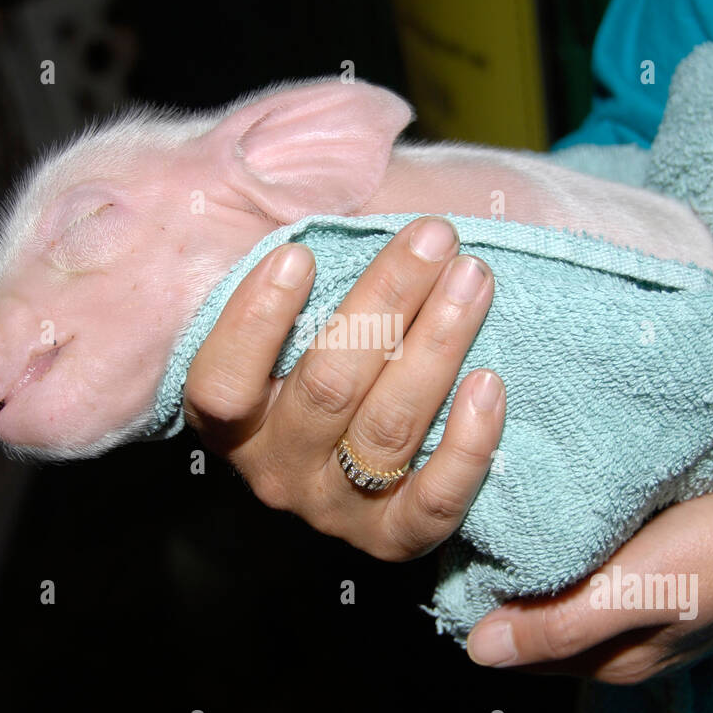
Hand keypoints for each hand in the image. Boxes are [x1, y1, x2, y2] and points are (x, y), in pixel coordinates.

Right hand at [183, 215, 506, 560]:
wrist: (357, 463)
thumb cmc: (322, 357)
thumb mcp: (290, 316)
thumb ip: (288, 262)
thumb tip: (309, 173)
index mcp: (231, 422)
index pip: (222, 384)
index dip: (256, 322)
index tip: (301, 253)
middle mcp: (274, 472)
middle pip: (327, 387)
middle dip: (385, 301)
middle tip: (434, 236)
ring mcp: (335, 510)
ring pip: (386, 430)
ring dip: (436, 346)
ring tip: (473, 278)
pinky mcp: (394, 538)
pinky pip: (434, 502)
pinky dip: (467, 443)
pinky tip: (489, 382)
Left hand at [465, 455, 712, 680]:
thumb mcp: (633, 591)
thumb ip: (557, 626)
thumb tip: (478, 652)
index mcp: (612, 660)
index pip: (518, 650)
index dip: (482, 609)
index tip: (458, 557)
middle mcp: (625, 643)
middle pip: (540, 622)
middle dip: (505, 585)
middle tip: (475, 523)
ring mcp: (648, 610)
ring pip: (567, 592)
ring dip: (538, 561)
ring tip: (508, 512)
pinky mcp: (667, 573)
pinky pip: (599, 567)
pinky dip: (574, 546)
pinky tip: (563, 510)